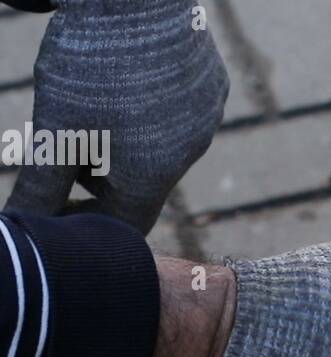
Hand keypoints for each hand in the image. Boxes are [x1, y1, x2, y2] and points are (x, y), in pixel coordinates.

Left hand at [4, 0, 228, 233]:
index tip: (57, 198)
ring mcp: (207, 117)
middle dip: (104, 172)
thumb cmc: (91, 63)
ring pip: (164, 146)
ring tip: (98, 102)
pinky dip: (154, 108)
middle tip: (69, 138)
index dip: (88, 217)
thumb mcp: (55, 127)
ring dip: (129, 140)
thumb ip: (41, 184)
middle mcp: (190, 152)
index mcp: (155, 173)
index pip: (126, 221)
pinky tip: (132, 78)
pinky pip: (184, 112)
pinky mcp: (214, 85)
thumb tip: (22, 224)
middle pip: (143, 182)